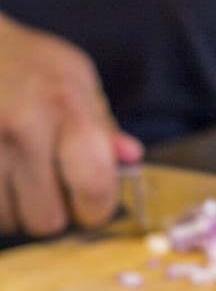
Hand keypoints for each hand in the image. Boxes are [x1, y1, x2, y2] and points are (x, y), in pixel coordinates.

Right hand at [0, 15, 142, 236]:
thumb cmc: (27, 66)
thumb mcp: (76, 80)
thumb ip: (104, 128)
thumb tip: (130, 157)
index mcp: (65, 107)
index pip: (94, 189)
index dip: (95, 208)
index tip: (88, 200)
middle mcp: (22, 128)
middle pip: (47, 222)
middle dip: (50, 211)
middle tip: (45, 182)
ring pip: (10, 223)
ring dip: (16, 209)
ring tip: (14, 171)